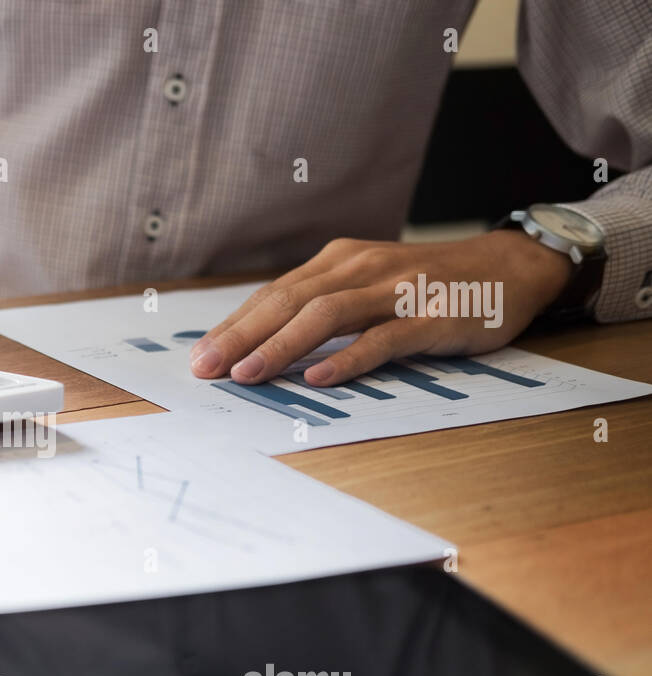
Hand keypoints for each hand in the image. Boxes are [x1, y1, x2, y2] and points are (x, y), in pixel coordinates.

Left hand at [189, 230, 572, 385]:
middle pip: (288, 302)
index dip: (233, 326)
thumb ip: (321, 306)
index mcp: (338, 262)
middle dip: (241, 337)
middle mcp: (361, 268)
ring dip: (281, 346)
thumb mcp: (367, 284)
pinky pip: (384, 338)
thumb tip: (259, 342)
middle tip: (206, 370)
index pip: (273, 295)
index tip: (200, 357)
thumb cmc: (427, 286)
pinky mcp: (433, 316)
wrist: (511, 266)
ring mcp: (398, 290)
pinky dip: (349, 358)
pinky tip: (319, 378)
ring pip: (327, 315)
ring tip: (247, 375)